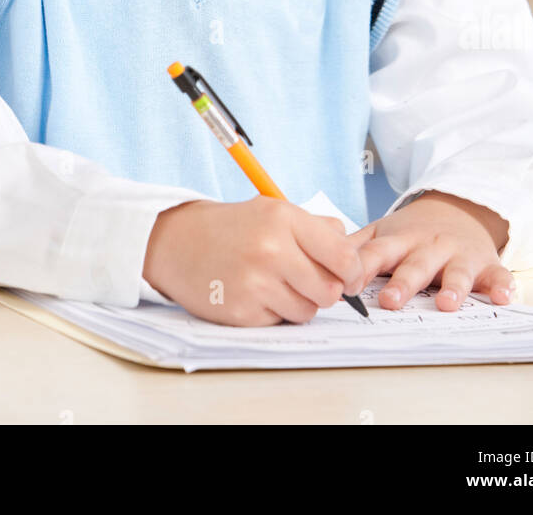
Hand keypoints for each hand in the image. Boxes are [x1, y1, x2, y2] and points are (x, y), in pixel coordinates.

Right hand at [142, 196, 369, 326]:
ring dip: (300, 303)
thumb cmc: (234, 227)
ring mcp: (255, 283)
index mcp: (284, 219)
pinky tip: (255, 293)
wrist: (178, 242)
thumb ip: (318, 230)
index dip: (353, 272)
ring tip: (276, 284)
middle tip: (309, 281)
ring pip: (307, 311)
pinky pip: (280, 321)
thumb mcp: (275, 211)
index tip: (349, 276)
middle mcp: (271, 250)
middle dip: (326, 290)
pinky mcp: (242, 311)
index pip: (343, 257)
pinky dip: (274, 311)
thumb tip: (353, 261)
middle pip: (329, 291)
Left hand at [348, 190, 514, 311]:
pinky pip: (498, 276)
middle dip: (403, 284)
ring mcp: (459, 255)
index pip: (376, 254)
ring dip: (452, 287)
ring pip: (456, 272)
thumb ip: (354, 248)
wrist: (458, 208)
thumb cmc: (412, 232)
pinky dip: (503, 286)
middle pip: (414, 265)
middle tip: (389, 302)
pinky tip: (504, 297)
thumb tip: (314, 262)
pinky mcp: (486, 264)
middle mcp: (429, 247)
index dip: (360, 269)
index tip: (344, 287)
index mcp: (399, 241)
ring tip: (446, 304)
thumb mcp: (382, 233)